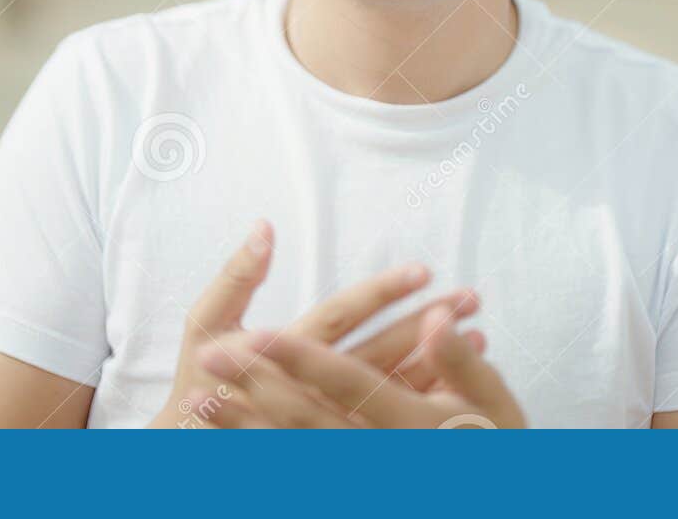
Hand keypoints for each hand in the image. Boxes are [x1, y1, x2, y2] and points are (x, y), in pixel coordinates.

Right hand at [150, 221, 480, 427]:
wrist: (196, 450)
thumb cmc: (197, 381)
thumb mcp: (205, 327)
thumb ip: (236, 277)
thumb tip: (265, 227)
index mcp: (284, 350)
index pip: (342, 316)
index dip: (382, 293)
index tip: (424, 270)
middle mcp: (313, 388)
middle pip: (382, 353)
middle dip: (428, 323)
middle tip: (472, 296)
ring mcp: (330, 419)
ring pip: (395, 390)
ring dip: (440, 363)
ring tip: (482, 335)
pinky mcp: (338, 438)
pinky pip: (389, 420)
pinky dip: (426, 397)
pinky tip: (458, 382)